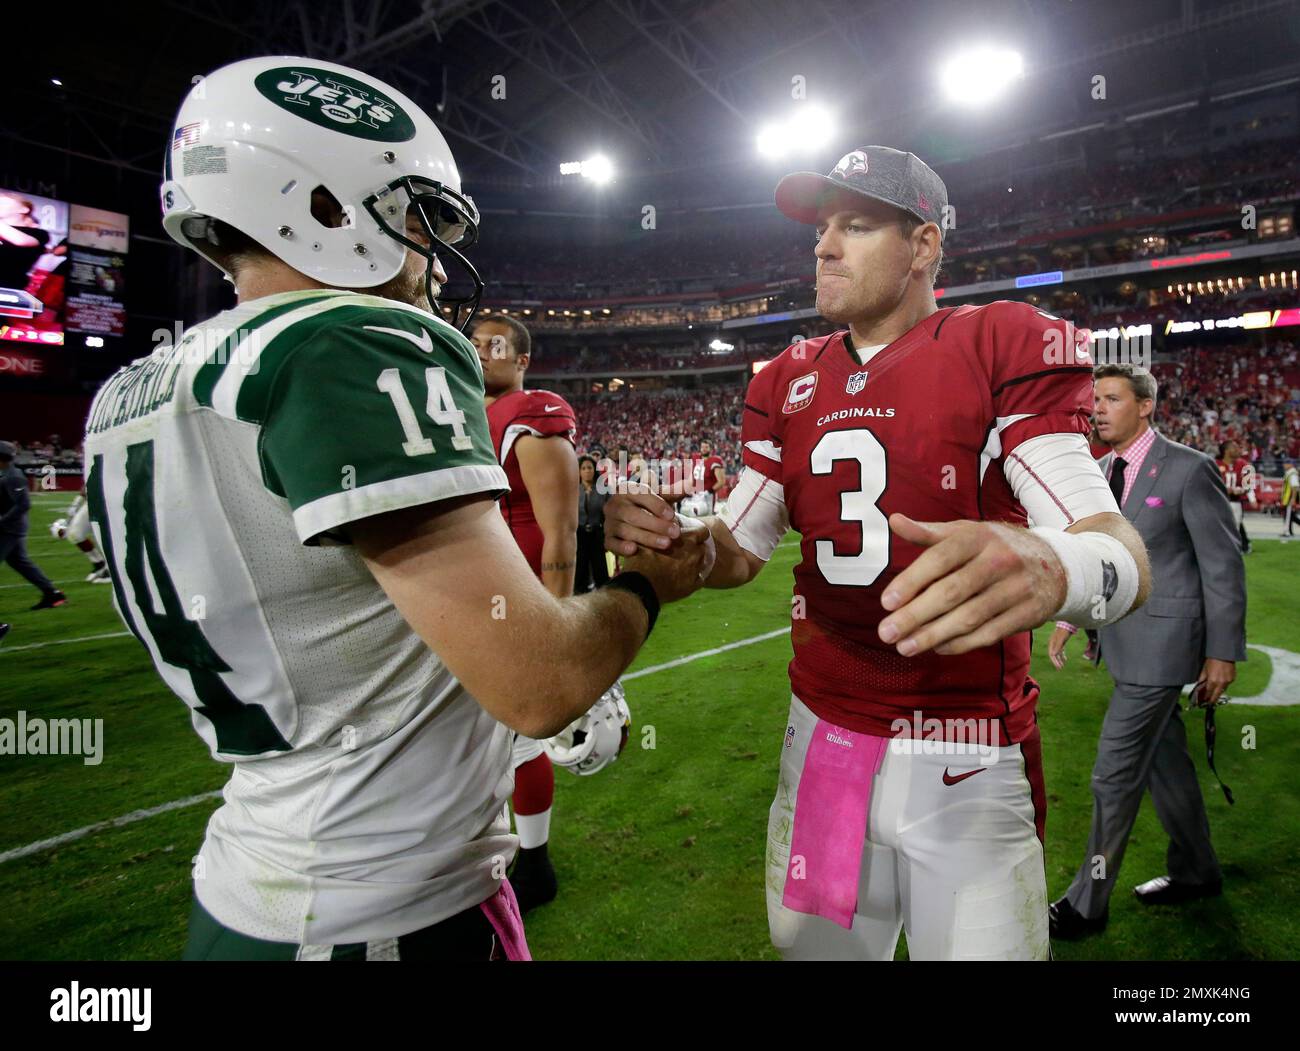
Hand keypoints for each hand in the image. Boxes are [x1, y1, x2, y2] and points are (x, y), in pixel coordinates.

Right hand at [604, 486, 679, 555]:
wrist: (631, 522)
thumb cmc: (648, 507)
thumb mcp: (659, 498)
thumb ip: (674, 492)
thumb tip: (691, 483)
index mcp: (627, 490)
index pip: (640, 494)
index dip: (656, 505)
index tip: (672, 515)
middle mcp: (615, 505)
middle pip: (632, 514)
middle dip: (656, 525)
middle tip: (675, 533)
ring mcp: (609, 522)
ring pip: (625, 530)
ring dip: (646, 537)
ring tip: (666, 544)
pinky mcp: (607, 538)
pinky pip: (611, 543)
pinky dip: (621, 547)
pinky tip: (634, 550)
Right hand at [621, 516, 709, 603]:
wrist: (638, 585)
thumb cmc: (641, 559)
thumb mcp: (647, 536)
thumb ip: (658, 529)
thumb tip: (660, 525)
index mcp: (686, 539)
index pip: (703, 532)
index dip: (696, 533)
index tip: (689, 536)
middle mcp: (694, 554)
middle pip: (701, 548)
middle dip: (693, 549)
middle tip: (680, 552)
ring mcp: (695, 571)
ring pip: (701, 563)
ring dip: (693, 563)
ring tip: (679, 565)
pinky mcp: (692, 586)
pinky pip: (699, 579)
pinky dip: (693, 578)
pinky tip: (681, 578)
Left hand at [877, 514, 1066, 656]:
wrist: (1056, 564)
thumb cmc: (995, 547)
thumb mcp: (966, 532)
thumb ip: (929, 532)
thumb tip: (894, 521)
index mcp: (978, 537)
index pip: (939, 559)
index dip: (911, 581)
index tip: (886, 602)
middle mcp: (999, 560)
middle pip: (951, 592)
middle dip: (915, 615)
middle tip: (886, 633)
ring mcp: (1016, 588)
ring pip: (969, 617)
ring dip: (933, 635)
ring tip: (905, 647)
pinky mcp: (1027, 614)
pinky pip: (989, 633)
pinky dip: (960, 644)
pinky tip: (936, 648)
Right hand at [1048, 626, 1072, 669]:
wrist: (1068, 623)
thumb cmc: (1064, 631)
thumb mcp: (1061, 639)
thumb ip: (1058, 646)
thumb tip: (1053, 655)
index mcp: (1052, 643)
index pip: (1052, 655)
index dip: (1055, 661)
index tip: (1058, 667)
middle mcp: (1053, 644)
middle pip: (1054, 655)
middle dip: (1056, 662)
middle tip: (1060, 668)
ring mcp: (1057, 643)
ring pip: (1057, 653)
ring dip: (1059, 659)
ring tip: (1062, 665)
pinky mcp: (1061, 642)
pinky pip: (1060, 651)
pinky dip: (1062, 655)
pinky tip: (1065, 659)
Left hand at [1191, 658, 1235, 706]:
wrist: (1224, 654)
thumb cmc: (1212, 660)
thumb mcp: (1204, 670)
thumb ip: (1202, 679)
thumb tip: (1199, 687)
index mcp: (1213, 681)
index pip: (1208, 693)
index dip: (1205, 698)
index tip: (1203, 701)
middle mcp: (1221, 683)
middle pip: (1216, 695)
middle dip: (1212, 700)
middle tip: (1208, 703)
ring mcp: (1228, 681)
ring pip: (1222, 690)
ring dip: (1217, 692)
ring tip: (1213, 694)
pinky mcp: (1233, 678)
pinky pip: (1227, 685)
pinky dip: (1223, 686)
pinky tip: (1219, 684)